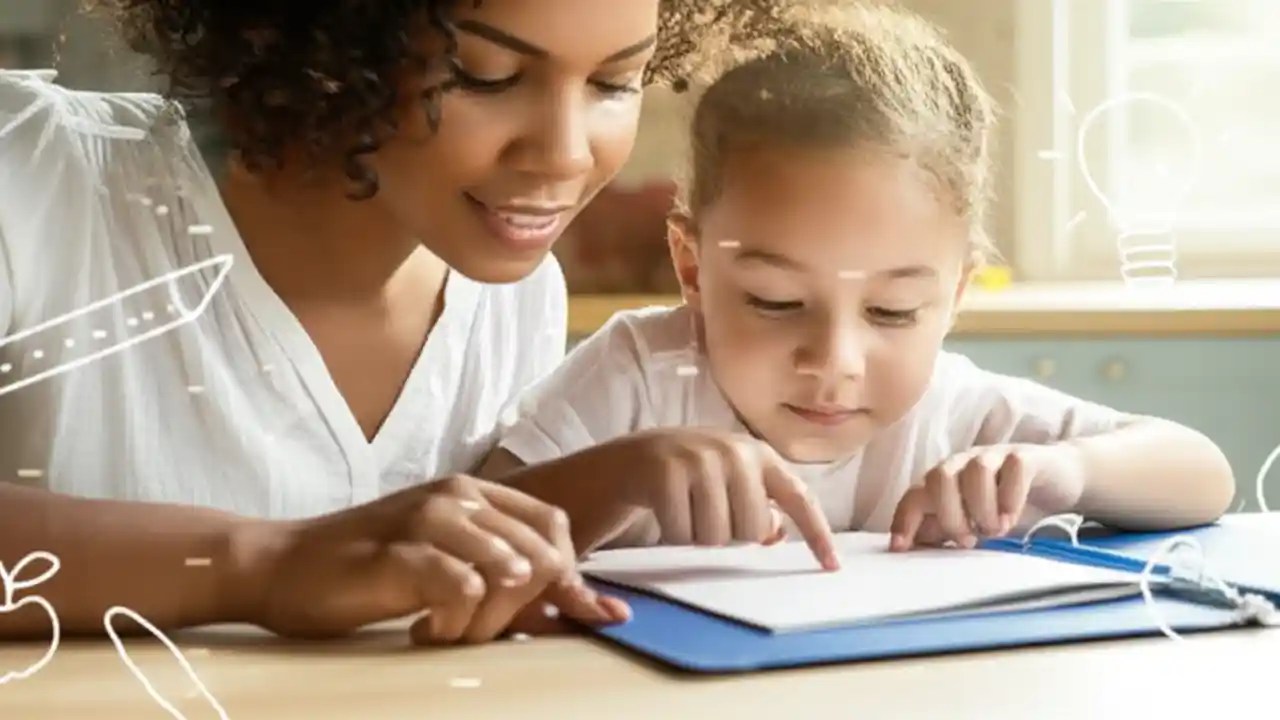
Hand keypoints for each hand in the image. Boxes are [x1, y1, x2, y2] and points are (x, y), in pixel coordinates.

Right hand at [230, 475, 629, 644]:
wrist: (277, 565)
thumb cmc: (360, 570)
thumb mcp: (442, 565)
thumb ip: (499, 579)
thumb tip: (569, 610)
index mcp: (471, 493)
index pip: (553, 527)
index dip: (569, 578)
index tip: (573, 618)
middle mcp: (457, 496)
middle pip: (541, 556)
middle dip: (525, 610)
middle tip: (476, 632)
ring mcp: (427, 519)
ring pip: (510, 573)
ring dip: (488, 621)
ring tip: (444, 633)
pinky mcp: (399, 552)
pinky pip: (464, 589)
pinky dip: (454, 624)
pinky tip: (422, 632)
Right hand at [615, 429, 840, 569]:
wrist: (626, 458)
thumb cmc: (688, 476)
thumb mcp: (730, 482)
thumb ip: (761, 504)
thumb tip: (776, 533)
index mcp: (758, 455)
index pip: (799, 498)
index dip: (817, 534)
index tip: (832, 567)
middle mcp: (734, 451)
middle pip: (752, 530)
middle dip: (731, 535)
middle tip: (708, 515)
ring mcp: (698, 459)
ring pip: (717, 537)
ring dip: (698, 537)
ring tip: (685, 511)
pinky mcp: (665, 473)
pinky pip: (681, 535)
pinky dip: (672, 535)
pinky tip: (664, 512)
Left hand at [890, 444, 1085, 550]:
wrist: (1057, 478)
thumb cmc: (1006, 503)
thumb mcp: (971, 522)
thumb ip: (943, 530)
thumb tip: (912, 548)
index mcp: (944, 481)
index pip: (914, 495)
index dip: (903, 519)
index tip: (900, 548)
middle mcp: (963, 464)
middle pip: (939, 478)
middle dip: (950, 515)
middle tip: (969, 540)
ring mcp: (994, 456)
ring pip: (976, 470)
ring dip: (982, 507)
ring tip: (994, 530)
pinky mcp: (1025, 457)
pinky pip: (1013, 467)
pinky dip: (1010, 497)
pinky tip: (1012, 517)